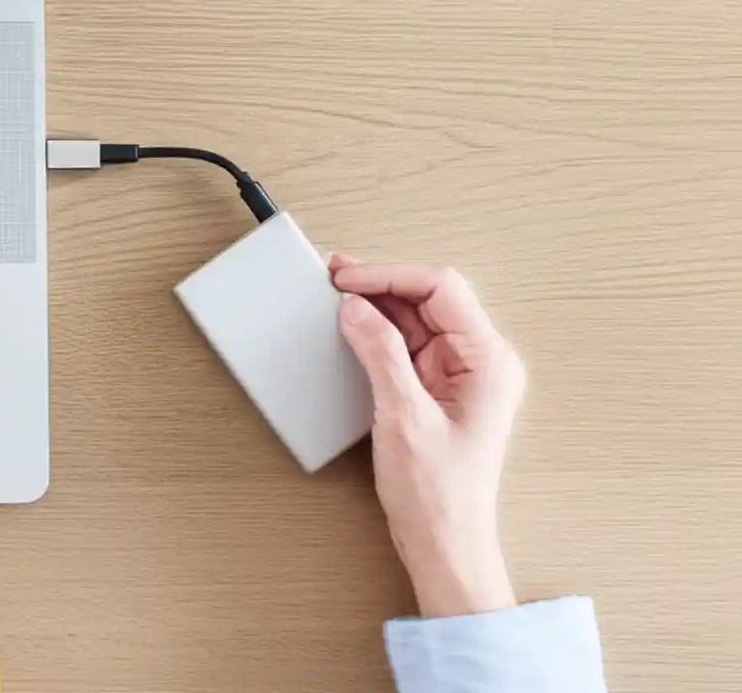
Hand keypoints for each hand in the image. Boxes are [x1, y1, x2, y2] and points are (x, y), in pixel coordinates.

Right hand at [330, 256, 524, 618]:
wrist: (445, 545)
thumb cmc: (437, 494)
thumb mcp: (402, 417)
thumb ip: (381, 353)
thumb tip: (355, 307)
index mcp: (488, 360)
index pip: (441, 289)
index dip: (389, 275)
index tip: (345, 278)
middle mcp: (481, 360)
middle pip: (429, 297)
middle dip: (381, 282)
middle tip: (333, 275)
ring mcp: (460, 374)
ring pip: (417, 318)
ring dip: (376, 303)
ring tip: (334, 293)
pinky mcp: (439, 389)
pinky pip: (408, 345)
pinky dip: (378, 331)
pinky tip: (350, 326)